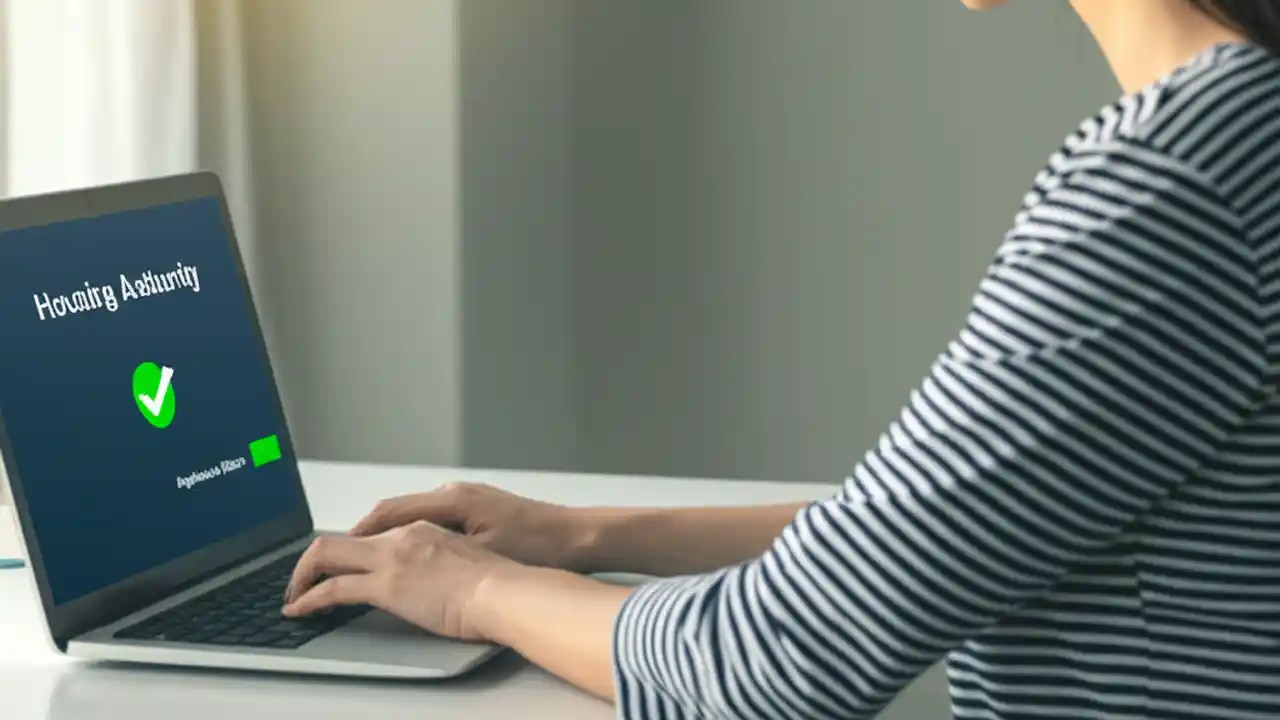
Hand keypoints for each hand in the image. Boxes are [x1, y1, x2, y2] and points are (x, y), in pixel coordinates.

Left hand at [282, 521, 517, 640]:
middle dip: (313, 559)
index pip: (371, 531)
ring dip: (303, 576)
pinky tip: (299, 610)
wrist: (506, 591)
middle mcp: (402, 536)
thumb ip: (444, 561)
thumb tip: (434, 578)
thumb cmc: (501, 584)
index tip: (339, 564)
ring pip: (327, 555)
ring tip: (294, 596)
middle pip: (340, 537)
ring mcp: (392, 558)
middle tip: (302, 579)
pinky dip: (309, 598)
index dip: (348, 548)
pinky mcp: (385, 585)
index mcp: (424, 528)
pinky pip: (332, 588)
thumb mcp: (470, 561)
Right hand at [350, 483, 591, 570]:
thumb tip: (400, 559)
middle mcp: (456, 493)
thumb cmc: (538, 544)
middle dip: (365, 533)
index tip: (333, 549)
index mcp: (452, 500)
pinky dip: (411, 534)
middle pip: (395, 510)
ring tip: (367, 557)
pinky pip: (432, 518)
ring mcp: (468, 499)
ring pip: (413, 513)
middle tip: (338, 556)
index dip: (358, 532)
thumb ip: (437, 554)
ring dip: (388, 534)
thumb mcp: (480, 555)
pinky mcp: (479, 511)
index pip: (389, 511)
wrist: (578, 538)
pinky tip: (409, 554)